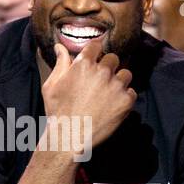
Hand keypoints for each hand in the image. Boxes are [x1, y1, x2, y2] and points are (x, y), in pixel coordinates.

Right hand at [40, 38, 135, 152]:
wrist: (69, 138)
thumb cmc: (58, 112)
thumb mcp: (52, 85)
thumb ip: (60, 63)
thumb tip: (60, 46)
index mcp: (84, 64)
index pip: (96, 45)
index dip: (96, 51)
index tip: (95, 58)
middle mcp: (102, 71)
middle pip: (113, 58)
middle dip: (108, 67)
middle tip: (100, 81)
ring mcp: (116, 86)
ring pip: (125, 74)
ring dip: (119, 81)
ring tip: (108, 94)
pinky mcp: (126, 101)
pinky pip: (131, 92)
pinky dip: (125, 97)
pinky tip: (113, 106)